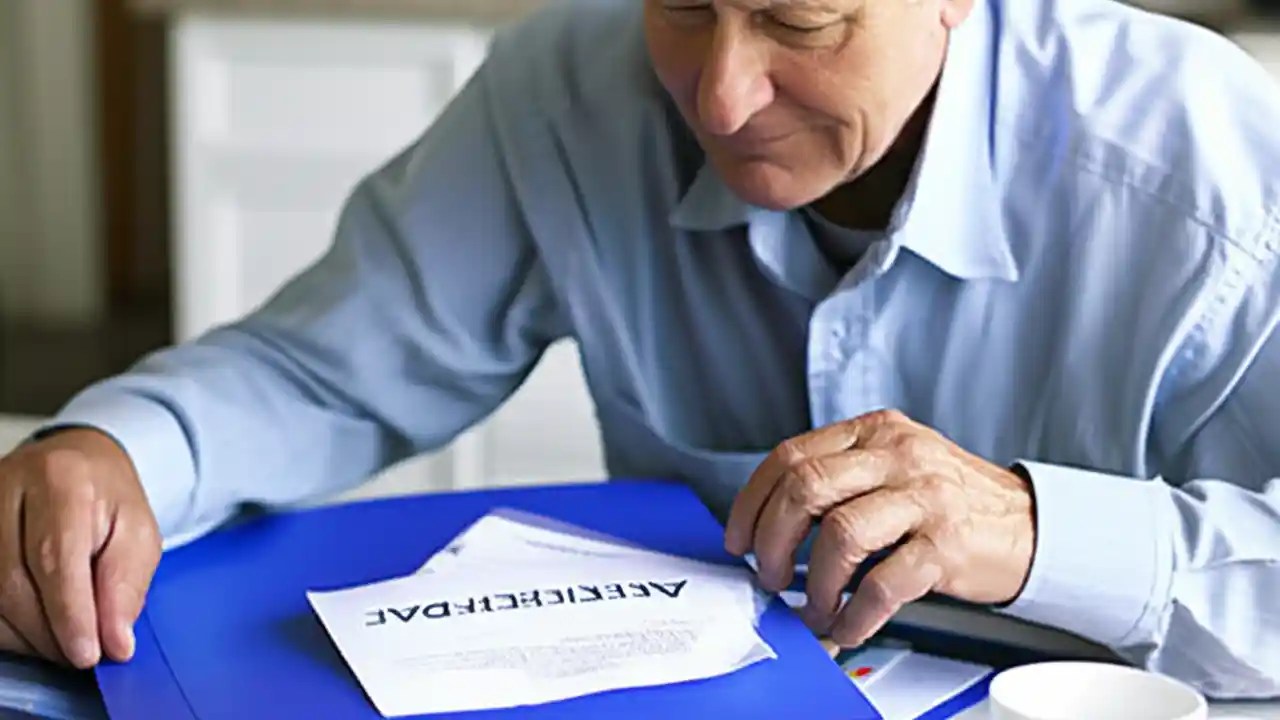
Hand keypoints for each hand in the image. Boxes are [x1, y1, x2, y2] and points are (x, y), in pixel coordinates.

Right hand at [0, 430, 160, 667]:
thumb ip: (126, 586)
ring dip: (26, 634)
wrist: (74, 465)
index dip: (69, 614)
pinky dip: (6, 625)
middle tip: (80, 653)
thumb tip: (115, 642)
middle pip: (14, 581)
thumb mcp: (138, 534)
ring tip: (62, 641)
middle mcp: (8, 488)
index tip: (87, 653)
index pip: (55, 557)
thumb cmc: (108, 499)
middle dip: (49, 631)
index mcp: (62, 479)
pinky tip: (32, 629)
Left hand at [724, 409, 1035, 646]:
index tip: (738, 537)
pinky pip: (883, 583)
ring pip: (840, 533)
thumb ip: (840, 476)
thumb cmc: (952, 500)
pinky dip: (856, 613)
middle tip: (770, 575)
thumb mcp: (894, 464)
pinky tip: (849, 623)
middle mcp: (898, 455)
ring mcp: (925, 498)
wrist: (1031, 525)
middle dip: (772, 541)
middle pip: (805, 489)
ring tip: (814, 606)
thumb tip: (770, 523)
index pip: (790, 456)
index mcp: (875, 431)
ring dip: (814, 583)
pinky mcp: (946, 545)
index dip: (751, 502)